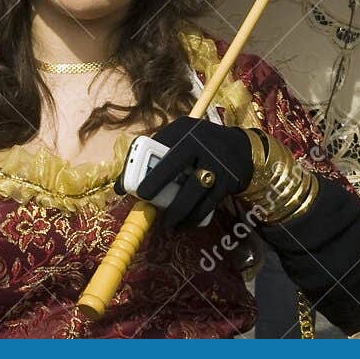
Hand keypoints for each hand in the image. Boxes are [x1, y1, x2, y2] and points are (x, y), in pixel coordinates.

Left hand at [128, 117, 254, 229]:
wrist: (239, 145)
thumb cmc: (197, 142)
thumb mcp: (176, 139)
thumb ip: (151, 157)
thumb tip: (120, 186)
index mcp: (184, 134)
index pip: (165, 153)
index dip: (152, 172)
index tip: (140, 191)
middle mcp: (202, 148)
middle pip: (182, 173)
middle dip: (166, 193)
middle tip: (153, 210)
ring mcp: (218, 165)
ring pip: (196, 193)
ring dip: (181, 212)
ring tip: (169, 224)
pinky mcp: (229, 182)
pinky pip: (210, 204)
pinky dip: (196, 217)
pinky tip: (186, 224)